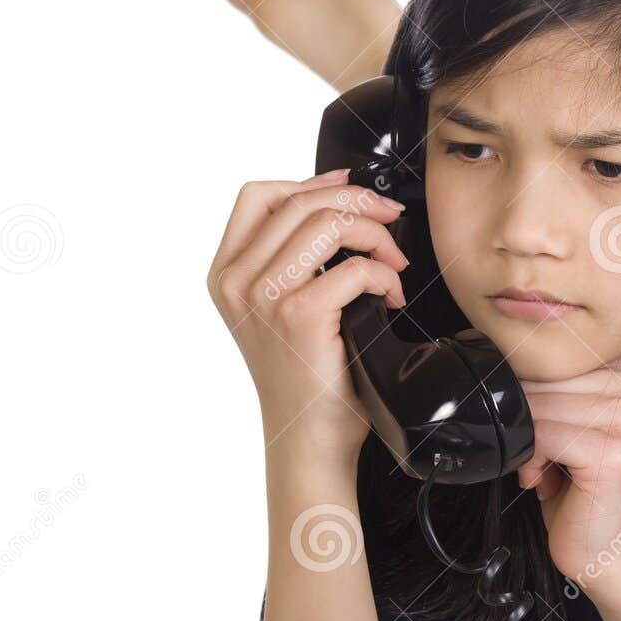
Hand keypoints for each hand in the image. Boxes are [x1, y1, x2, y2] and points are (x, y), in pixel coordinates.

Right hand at [206, 172, 408, 462]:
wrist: (308, 438)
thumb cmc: (306, 376)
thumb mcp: (281, 307)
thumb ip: (293, 256)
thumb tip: (338, 199)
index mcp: (226, 274)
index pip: (258, 196)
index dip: (311, 182)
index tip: (352, 190)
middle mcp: (237, 282)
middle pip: (299, 201)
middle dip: (358, 203)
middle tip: (391, 221)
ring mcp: (265, 297)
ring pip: (327, 224)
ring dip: (375, 235)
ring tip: (394, 263)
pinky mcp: (300, 315)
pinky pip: (355, 267)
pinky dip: (385, 275)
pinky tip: (391, 297)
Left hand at [516, 355, 620, 597]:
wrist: (609, 546)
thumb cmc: (580, 487)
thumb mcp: (565, 422)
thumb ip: (545, 388)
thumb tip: (491, 360)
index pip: (548, 355)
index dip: (525, 392)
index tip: (535, 428)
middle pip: (541, 379)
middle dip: (524, 420)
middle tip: (541, 457)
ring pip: (536, 406)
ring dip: (526, 442)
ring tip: (545, 468)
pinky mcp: (613, 451)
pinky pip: (540, 435)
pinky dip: (530, 459)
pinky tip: (546, 480)